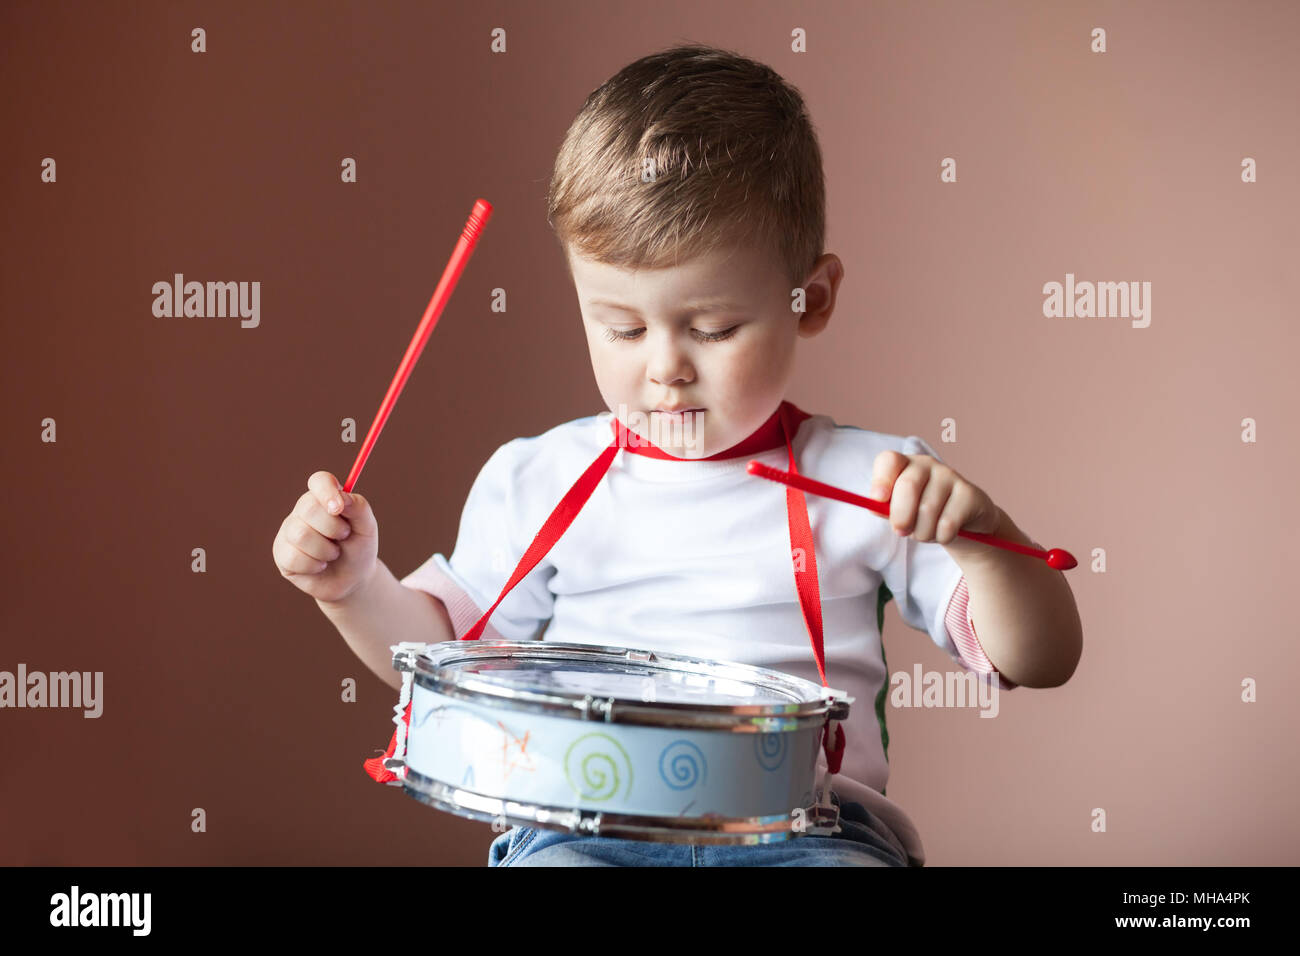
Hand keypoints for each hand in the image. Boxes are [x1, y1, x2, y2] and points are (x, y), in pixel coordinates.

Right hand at [271, 471, 378, 603]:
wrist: (353, 580)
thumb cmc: (358, 548)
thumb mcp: (367, 528)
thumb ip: (359, 508)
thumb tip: (343, 496)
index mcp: (324, 498)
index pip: (319, 481)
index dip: (327, 491)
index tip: (338, 508)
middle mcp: (303, 511)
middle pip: (308, 508)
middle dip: (333, 528)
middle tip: (344, 536)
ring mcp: (289, 532)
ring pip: (301, 535)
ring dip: (326, 550)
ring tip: (333, 554)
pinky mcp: (281, 554)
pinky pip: (294, 557)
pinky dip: (314, 566)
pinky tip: (320, 566)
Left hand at [868, 449, 1001, 548]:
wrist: (964, 524)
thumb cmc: (923, 516)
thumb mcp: (900, 512)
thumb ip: (885, 509)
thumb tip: (874, 507)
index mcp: (904, 465)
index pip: (889, 460)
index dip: (881, 479)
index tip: (878, 500)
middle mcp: (927, 464)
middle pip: (908, 486)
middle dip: (900, 516)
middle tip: (901, 531)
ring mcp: (950, 476)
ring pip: (927, 510)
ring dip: (922, 533)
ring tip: (926, 533)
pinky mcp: (969, 494)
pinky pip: (947, 523)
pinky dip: (942, 537)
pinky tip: (945, 534)